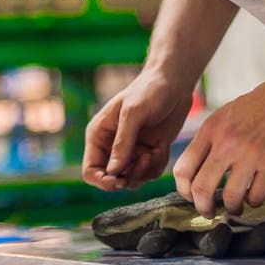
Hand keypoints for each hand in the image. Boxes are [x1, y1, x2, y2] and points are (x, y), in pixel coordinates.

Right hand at [82, 68, 193, 190]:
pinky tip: (161, 149)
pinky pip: (149, 173)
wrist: (174, 83)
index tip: (119, 181)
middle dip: (127, 177)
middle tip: (142, 163)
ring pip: (132, 180)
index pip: (91, 170)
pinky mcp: (148, 152)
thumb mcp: (133, 114)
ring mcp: (131, 151)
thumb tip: (113, 171)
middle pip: (112, 179)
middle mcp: (112, 146)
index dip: (102, 181)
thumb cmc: (149, 91)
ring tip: (152, 153)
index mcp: (99, 135)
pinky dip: (156, 166)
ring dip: (143, 172)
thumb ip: (122, 143)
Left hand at [173, 56, 264, 218]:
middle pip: (201, 189)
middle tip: (208, 212)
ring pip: (230, 198)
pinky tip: (255, 194)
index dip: (184, 190)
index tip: (191, 197)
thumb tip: (196, 168)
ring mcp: (251, 155)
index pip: (182, 169)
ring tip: (235, 206)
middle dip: (202, 208)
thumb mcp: (227, 114)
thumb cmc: (264, 104)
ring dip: (232, 208)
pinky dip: (254, 201)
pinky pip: (257, 197)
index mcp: (211, 129)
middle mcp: (227, 143)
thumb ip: (211, 139)